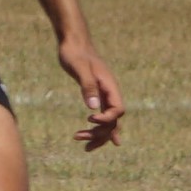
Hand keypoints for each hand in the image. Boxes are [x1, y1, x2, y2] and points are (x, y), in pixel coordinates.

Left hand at [58, 35, 123, 150]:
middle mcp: (110, 93)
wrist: (74, 43)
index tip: (89, 119)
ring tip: (84, 147)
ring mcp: (104, 95)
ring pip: (109, 121)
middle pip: (113, 121)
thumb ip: (87, 86)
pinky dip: (99, 128)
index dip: (106, 119)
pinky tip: (94, 138)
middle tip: (79, 138)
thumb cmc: (75, 54)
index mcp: (110, 87)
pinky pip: (102, 116)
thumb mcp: (79, 69)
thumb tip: (93, 108)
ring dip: (98, 135)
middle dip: (100, 132)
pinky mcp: (96, 95)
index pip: (117, 111)